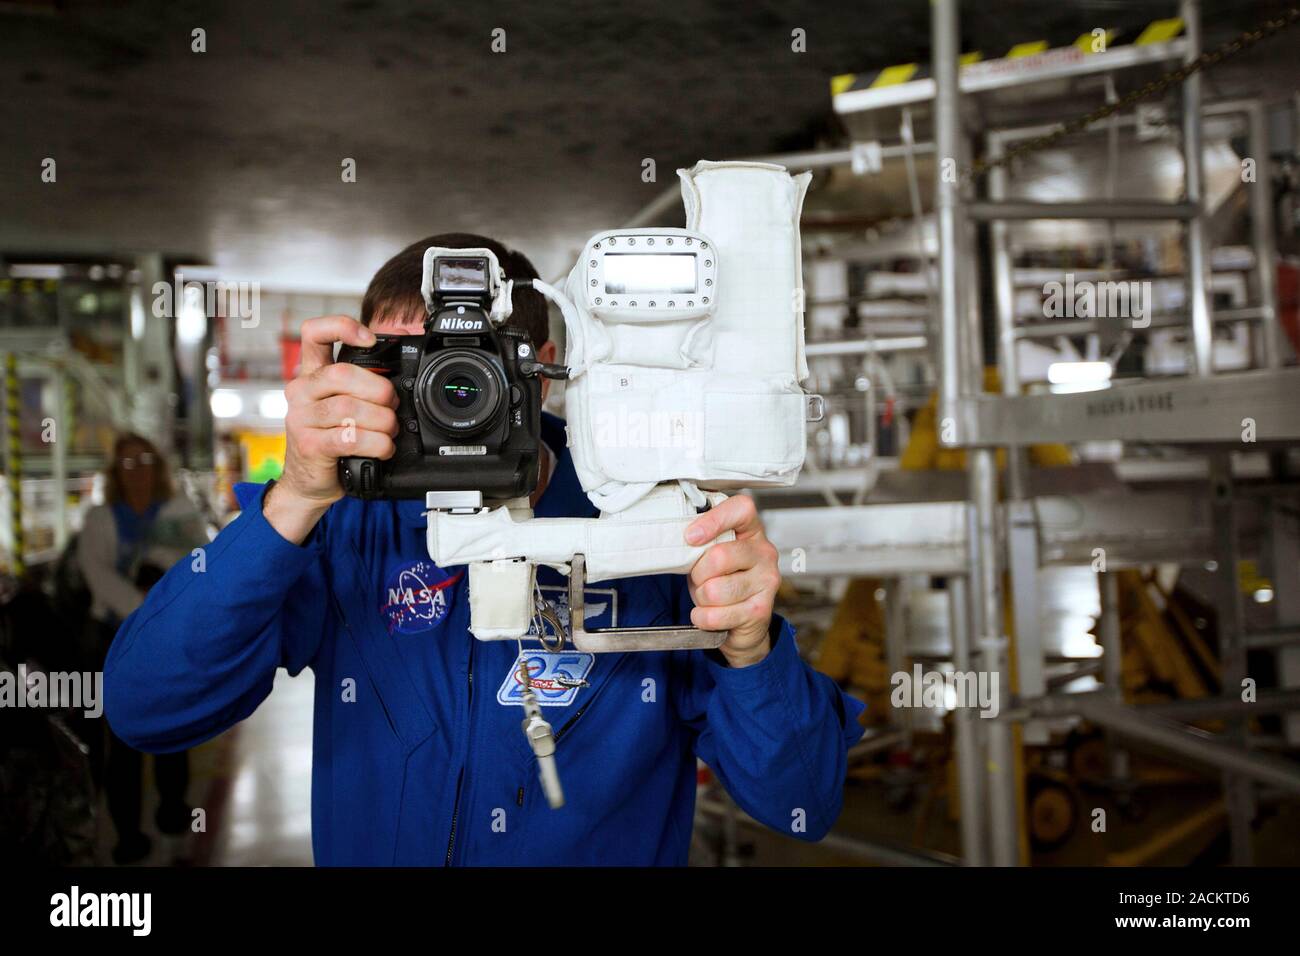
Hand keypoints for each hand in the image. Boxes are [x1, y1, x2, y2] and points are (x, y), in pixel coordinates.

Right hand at [264, 315, 399, 543]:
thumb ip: (361, 388)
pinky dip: (375, 443)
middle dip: (378, 389)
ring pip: (349, 408)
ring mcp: (301, 418)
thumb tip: (398, 380)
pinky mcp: (309, 445)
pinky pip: (349, 437)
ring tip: (390, 431)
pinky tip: (382, 448)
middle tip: (392, 405)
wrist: (309, 483)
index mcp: (310, 375)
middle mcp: (300, 391)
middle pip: (342, 373)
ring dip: (382, 421)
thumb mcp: (342, 408)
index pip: (314, 333)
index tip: (371, 339)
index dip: (342, 327)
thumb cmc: (331, 441)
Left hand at [684, 495, 780, 667]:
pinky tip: (710, 613)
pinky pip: (716, 615)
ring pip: (714, 590)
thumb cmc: (723, 579)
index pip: (740, 510)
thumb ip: (699, 543)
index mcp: (751, 530)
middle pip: (719, 556)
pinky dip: (703, 618)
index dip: (713, 520)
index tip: (691, 536)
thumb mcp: (710, 554)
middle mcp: (764, 552)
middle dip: (698, 573)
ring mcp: (766, 581)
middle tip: (701, 578)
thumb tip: (673, 540)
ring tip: (708, 597)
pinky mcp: (760, 610)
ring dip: (701, 598)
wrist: (743, 620)